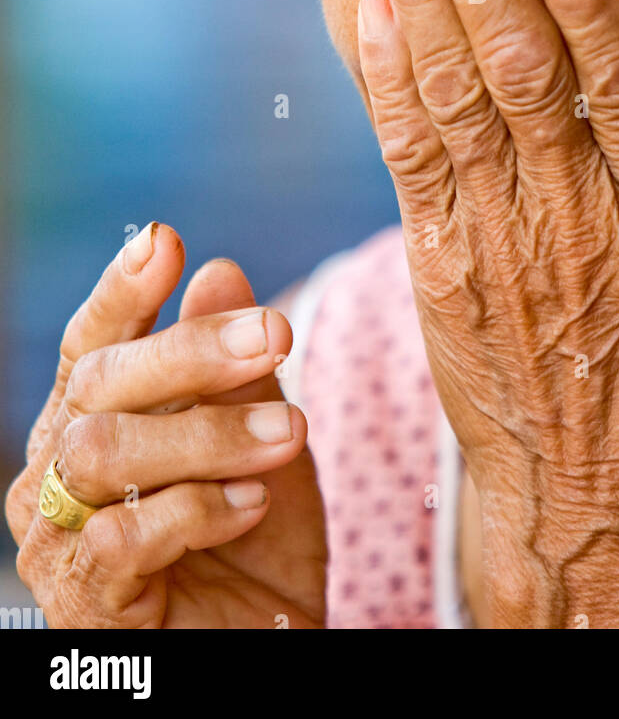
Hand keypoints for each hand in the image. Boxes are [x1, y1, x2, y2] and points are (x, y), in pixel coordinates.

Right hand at [5, 224, 326, 628]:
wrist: (266, 650)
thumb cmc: (254, 545)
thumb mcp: (261, 439)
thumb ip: (237, 366)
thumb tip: (219, 267)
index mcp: (91, 424)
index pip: (90, 345)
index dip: (120, 291)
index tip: (165, 241)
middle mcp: (56, 477)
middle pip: (97, 384)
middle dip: (190, 350)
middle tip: (278, 332)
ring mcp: (59, 544)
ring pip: (104, 451)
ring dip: (209, 434)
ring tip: (289, 432)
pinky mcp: (86, 606)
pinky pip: (121, 536)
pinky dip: (196, 510)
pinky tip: (252, 506)